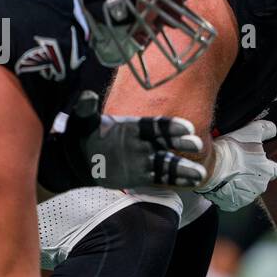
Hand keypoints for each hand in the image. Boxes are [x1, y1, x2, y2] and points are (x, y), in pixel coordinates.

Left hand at [69, 90, 206, 187]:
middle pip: (167, 142)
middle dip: (182, 144)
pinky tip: (192, 181)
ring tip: (199, 173)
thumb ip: (86, 109)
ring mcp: (145, 159)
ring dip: (184, 168)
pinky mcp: (143, 175)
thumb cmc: (81, 135)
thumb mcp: (82, 120)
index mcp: (134, 126)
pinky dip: (177, 180)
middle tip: (197, 144)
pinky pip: (162, 178)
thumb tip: (86, 96)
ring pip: (168, 163)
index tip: (186, 127)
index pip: (155, 125)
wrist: (77, 159)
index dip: (170, 126)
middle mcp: (144, 142)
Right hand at [198, 120, 276, 210]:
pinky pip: (232, 200)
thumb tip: (273, 128)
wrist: (210, 167)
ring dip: (239, 184)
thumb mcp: (251, 132)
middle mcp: (260, 187)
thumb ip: (265, 130)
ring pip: (246, 191)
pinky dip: (228, 194)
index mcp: (266, 171)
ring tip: (227, 174)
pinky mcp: (232, 204)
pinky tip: (220, 184)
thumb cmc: (232, 150)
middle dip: (250, 175)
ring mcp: (246, 197)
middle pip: (258, 181)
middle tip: (237, 166)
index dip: (266, 165)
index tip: (257, 162)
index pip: (273, 170)